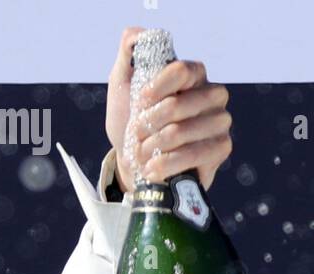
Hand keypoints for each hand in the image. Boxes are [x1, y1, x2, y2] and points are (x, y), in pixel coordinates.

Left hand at [106, 26, 231, 190]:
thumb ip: (128, 55)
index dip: (157, 87)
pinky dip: (165, 165)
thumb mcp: (122, 87)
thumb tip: (135, 33)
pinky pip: (193, 155)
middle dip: (147, 125)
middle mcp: (212, 94)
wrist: (136, 164)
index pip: (182, 70)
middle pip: (177, 106)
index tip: (140, 101)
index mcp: (193, 75)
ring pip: (180, 133)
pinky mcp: (221, 148)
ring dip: (151, 148)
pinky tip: (152, 170)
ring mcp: (219, 121)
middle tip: (135, 135)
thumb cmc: (132, 123)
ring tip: (141, 154)